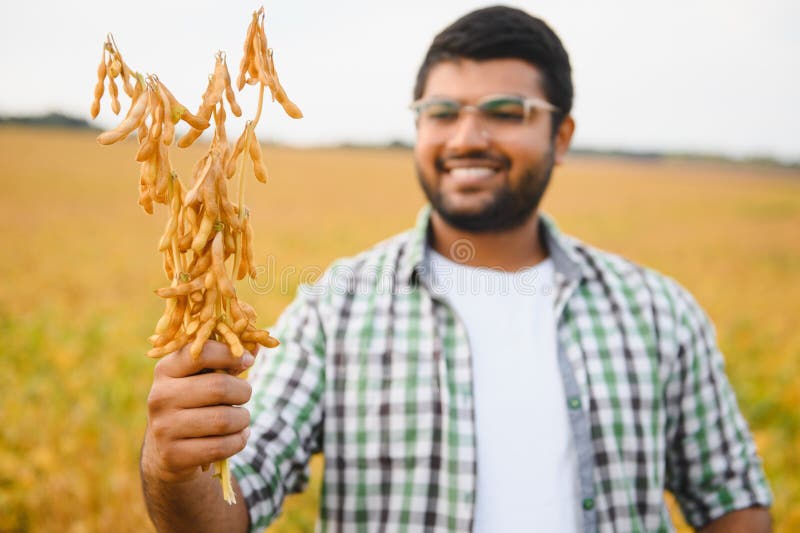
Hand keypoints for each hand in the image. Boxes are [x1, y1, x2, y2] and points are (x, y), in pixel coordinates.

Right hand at [141, 340, 254, 483]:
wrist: (165, 450)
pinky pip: (221, 447)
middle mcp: (160, 397)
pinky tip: (239, 436)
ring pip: (223, 420)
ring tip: (241, 418)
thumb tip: (256, 344)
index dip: (231, 354)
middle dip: (243, 391)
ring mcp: (164, 428)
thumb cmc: (193, 403)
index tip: (247, 360)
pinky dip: (239, 440)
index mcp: (166, 370)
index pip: (201, 353)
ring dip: (242, 419)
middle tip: (244, 395)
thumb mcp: (201, 378)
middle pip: (219, 387)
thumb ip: (227, 361)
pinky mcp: (173, 455)